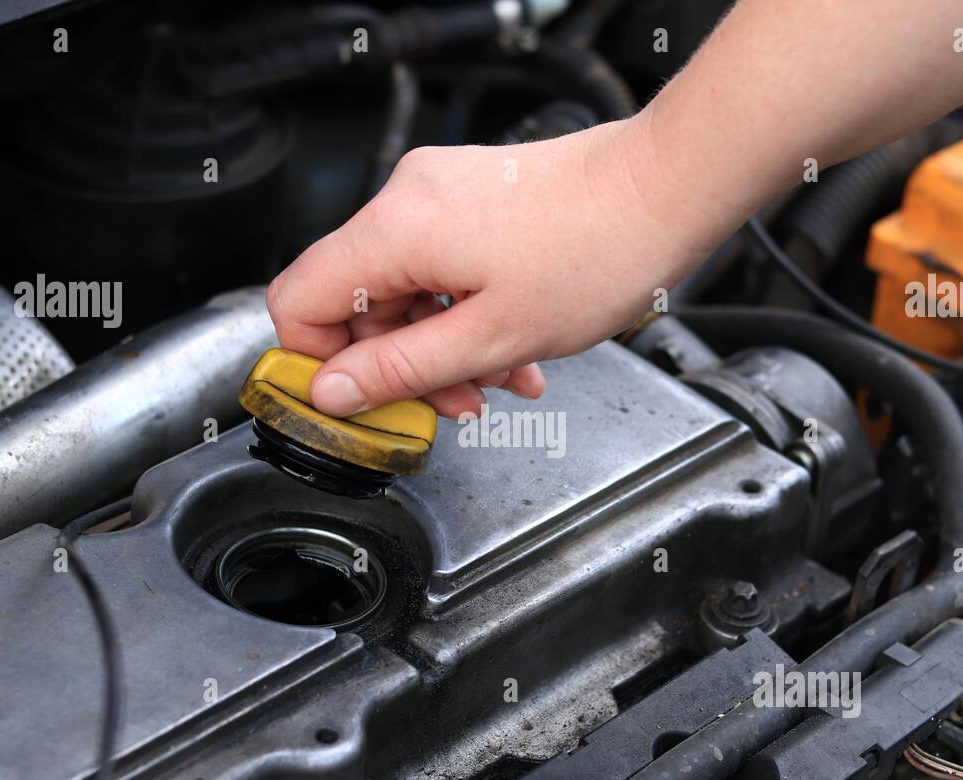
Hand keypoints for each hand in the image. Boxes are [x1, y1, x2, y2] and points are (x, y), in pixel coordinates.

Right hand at [265, 115, 711, 417]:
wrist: (664, 191)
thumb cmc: (597, 252)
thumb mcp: (490, 339)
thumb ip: (401, 370)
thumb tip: (332, 393)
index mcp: (396, 230)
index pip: (298, 302)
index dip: (320, 364)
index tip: (361, 403)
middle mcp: (406, 199)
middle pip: (355, 303)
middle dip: (401, 366)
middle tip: (454, 404)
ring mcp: (438, 194)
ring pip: (403, 293)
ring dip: (442, 349)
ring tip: (498, 380)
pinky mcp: (469, 197)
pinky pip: (438, 269)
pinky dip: (464, 316)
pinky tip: (511, 351)